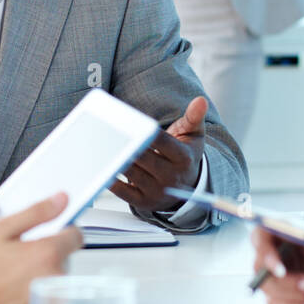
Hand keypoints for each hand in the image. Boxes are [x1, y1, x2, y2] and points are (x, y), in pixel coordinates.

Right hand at [0, 192, 83, 303]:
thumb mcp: (0, 230)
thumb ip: (36, 212)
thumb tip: (62, 199)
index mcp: (48, 253)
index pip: (75, 236)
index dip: (62, 233)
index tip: (50, 237)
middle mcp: (55, 278)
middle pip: (66, 259)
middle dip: (49, 256)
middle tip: (21, 260)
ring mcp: (52, 301)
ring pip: (58, 280)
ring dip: (44, 277)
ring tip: (16, 279)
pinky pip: (51, 300)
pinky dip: (39, 296)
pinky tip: (17, 295)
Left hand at [108, 96, 206, 212]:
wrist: (187, 185)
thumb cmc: (186, 154)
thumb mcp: (194, 135)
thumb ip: (194, 116)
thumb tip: (200, 100)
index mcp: (183, 157)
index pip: (162, 142)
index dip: (147, 133)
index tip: (133, 123)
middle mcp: (170, 176)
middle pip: (144, 158)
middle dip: (128, 146)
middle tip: (110, 133)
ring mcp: (157, 191)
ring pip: (132, 173)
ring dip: (116, 160)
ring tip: (103, 146)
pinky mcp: (144, 202)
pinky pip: (124, 192)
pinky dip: (112, 181)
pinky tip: (103, 168)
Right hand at [250, 227, 303, 303]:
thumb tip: (297, 232)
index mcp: (283, 232)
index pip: (261, 238)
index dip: (266, 254)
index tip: (281, 271)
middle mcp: (274, 252)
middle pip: (262, 270)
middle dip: (291, 283)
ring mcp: (273, 275)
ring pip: (269, 290)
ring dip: (297, 296)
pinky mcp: (277, 294)